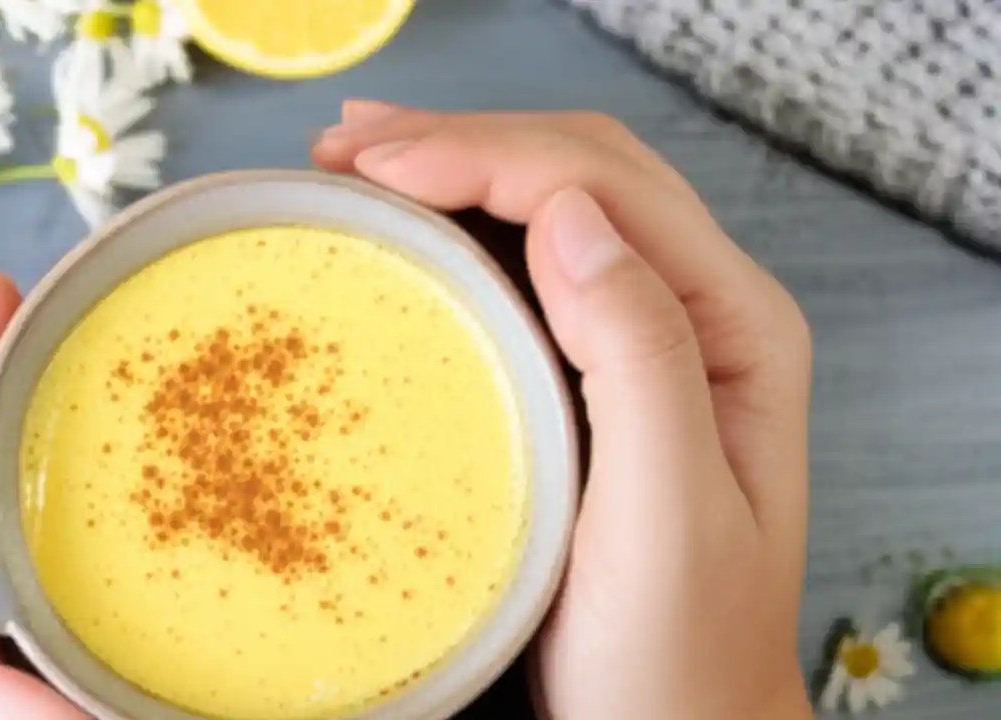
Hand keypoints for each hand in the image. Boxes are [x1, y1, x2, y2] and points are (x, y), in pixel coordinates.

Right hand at [314, 102, 813, 719]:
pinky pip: (526, 265)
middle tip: (349, 146)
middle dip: (463, 141)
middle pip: (580, 170)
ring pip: (550, 202)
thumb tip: (568, 215)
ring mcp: (644, 336)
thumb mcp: (668, 513)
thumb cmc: (676, 649)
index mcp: (734, 328)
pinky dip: (458, 227)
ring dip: (456, 167)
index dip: (490, 155)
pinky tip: (403, 224)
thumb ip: (640, 356)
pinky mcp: (590, 370)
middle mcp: (697, 312)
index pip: (606, 189)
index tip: (381, 167)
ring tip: (357, 161)